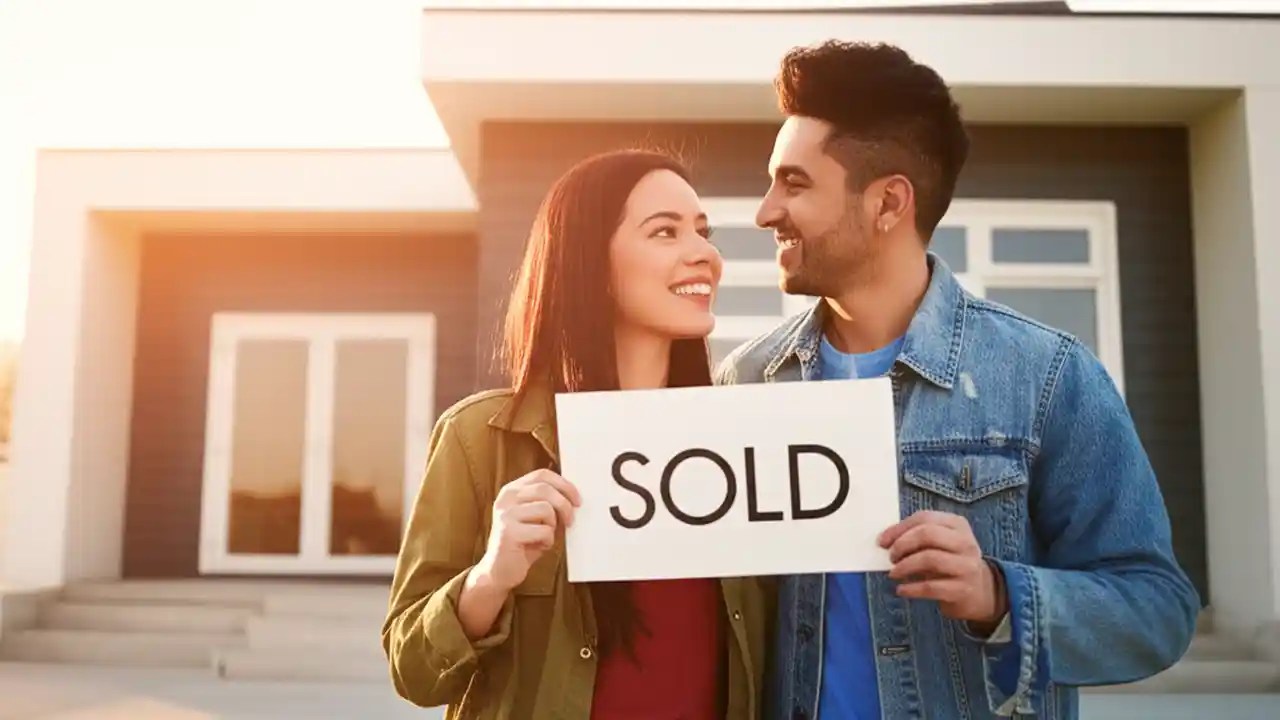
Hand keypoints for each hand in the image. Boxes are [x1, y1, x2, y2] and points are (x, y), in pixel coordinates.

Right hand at [475, 469, 580, 591]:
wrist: (499, 571)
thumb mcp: (535, 518)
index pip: (542, 475)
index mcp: (512, 490)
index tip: (577, 499)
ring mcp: (505, 514)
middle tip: (570, 521)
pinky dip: (548, 541)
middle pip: (545, 489)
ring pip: (546, 509)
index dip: (564, 484)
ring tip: (545, 537)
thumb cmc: (523, 543)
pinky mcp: (508, 532)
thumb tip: (574, 497)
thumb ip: (548, 503)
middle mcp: (506, 499)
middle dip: (565, 505)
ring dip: (553, 526)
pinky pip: (543, 531)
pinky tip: (539, 546)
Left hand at [878, 511, 1006, 626]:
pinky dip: (911, 589)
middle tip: (890, 557)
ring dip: (905, 566)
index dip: (899, 529)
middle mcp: (965, 543)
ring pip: (930, 559)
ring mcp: (967, 566)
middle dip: (903, 544)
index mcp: (957, 525)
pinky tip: (901, 590)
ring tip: (893, 573)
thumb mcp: (939, 544)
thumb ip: (915, 537)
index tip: (882, 541)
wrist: (978, 592)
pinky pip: (931, 587)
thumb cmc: (948, 562)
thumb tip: (884, 540)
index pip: (924, 518)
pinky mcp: (963, 590)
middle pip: (928, 534)